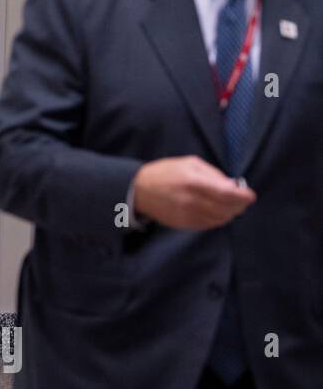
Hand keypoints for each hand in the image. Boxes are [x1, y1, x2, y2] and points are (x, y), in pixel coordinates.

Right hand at [133, 156, 255, 229]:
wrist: (139, 189)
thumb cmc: (166, 172)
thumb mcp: (190, 163)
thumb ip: (213, 174)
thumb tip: (233, 185)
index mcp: (193, 182)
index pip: (226, 193)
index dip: (242, 196)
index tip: (250, 195)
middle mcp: (191, 200)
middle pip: (226, 208)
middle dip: (239, 205)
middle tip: (242, 201)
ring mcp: (187, 214)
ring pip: (219, 219)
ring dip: (229, 213)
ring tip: (230, 206)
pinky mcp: (183, 224)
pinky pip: (208, 225)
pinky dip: (217, 220)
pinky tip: (217, 212)